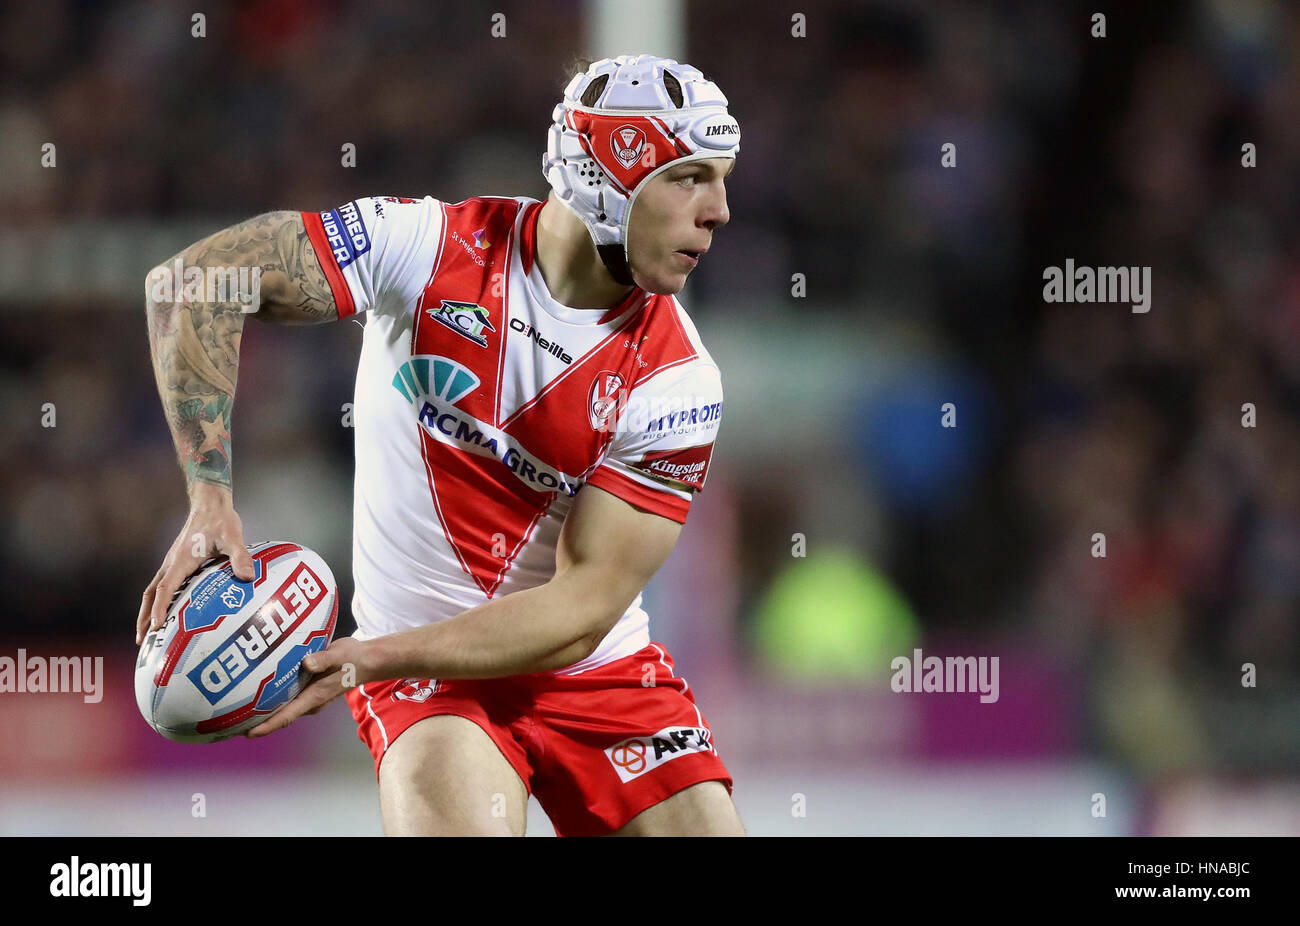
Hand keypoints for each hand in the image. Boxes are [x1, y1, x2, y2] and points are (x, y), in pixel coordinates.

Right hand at [135, 483, 255, 644]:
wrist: (210, 503)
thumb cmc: (221, 520)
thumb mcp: (233, 537)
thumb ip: (240, 557)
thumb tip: (248, 577)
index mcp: (181, 560)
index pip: (165, 589)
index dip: (159, 609)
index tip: (155, 629)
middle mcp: (171, 563)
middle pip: (150, 595)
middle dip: (144, 618)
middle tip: (141, 642)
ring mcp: (172, 562)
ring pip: (153, 590)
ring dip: (148, 611)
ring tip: (148, 633)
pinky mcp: (178, 562)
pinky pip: (163, 585)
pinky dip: (159, 601)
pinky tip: (168, 612)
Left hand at [246, 637, 370, 737]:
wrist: (366, 661)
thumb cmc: (353, 658)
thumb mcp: (340, 655)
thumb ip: (324, 659)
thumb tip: (306, 663)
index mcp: (314, 696)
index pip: (287, 716)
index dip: (267, 726)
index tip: (248, 733)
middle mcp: (309, 701)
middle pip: (280, 717)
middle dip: (258, 721)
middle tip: (232, 722)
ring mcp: (309, 696)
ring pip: (283, 708)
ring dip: (264, 711)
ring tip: (239, 709)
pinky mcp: (308, 689)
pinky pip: (287, 698)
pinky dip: (272, 698)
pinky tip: (258, 690)